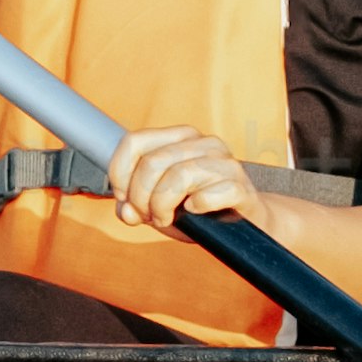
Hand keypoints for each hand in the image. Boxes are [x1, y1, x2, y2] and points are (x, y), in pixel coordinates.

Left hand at [107, 123, 258, 236]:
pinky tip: (195, 212)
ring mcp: (224, 162)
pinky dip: (196, 207)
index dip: (119, 174)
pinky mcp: (240, 186)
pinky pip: (207, 195)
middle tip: (149, 216)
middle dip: (141, 198)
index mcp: (179, 137)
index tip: (125, 198)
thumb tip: (126, 211)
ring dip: (162, 206)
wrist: (242, 224)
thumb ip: (134, 206)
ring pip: (177, 176)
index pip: (134, 141)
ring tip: (166, 219)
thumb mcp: (156, 205)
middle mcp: (202, 142)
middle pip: (151, 163)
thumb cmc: (195, 210)